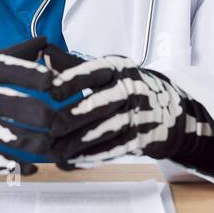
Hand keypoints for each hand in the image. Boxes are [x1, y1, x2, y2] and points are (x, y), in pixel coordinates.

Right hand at [0, 38, 69, 174]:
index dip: (29, 75)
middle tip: (61, 121)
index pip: (2, 68)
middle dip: (35, 113)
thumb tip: (44, 41)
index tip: (55, 81)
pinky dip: (8, 165)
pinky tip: (30, 168)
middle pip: (2, 102)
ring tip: (51, 146)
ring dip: (27, 142)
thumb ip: (10, 54)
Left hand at [45, 56, 213, 169]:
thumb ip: (74, 64)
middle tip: (48, 127)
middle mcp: (128, 90)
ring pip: (103, 130)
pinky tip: (71, 162)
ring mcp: (135, 116)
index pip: (92, 73)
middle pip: (98, 104)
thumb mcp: (106, 70)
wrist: (169, 110)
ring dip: (77, 143)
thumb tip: (44, 51)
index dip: (71, 81)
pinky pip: (112, 149)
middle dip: (72, 117)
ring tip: (54, 150)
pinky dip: (89, 157)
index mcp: (117, 69)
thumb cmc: (127, 86)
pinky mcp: (138, 139)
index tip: (50, 89)